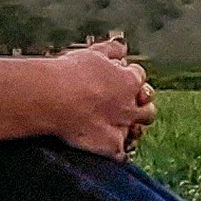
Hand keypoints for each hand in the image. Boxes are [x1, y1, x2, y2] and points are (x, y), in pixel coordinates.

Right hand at [41, 39, 154, 155]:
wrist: (53, 98)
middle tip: (123, 104)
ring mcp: (122, 127)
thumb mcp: (93, 53)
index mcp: (129, 81)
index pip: (138, 77)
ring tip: (119, 126)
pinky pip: (122, 153)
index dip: (128, 77)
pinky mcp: (110, 146)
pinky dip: (118, 151)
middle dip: (140, 105)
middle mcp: (130, 105)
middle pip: (147, 107)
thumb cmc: (70, 73)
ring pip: (138, 130)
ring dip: (132, 127)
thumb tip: (122, 47)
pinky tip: (111, 148)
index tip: (116, 78)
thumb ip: (111, 50)